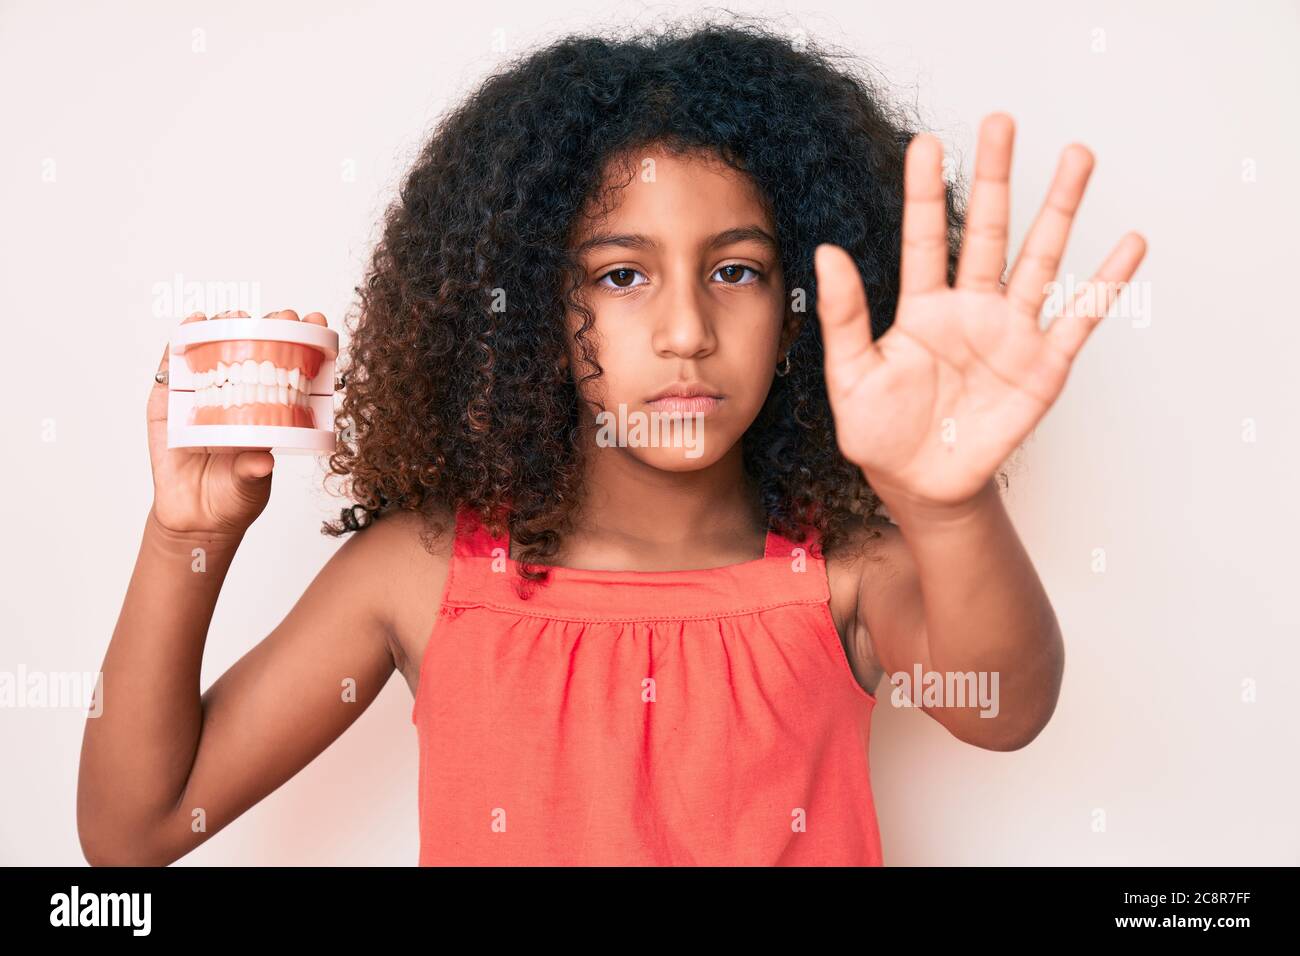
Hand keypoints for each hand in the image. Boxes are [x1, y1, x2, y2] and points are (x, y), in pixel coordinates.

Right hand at [146, 309, 326, 536]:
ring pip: (213, 350)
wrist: (194, 520)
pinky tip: (192, 324)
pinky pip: (172, 367)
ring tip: (237, 316)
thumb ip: (253, 471)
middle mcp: (237, 398)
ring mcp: (202, 397)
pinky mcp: (168, 404)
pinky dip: (179, 342)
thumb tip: (262, 460)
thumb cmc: (234, 499)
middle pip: (253, 350)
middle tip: (282, 318)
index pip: (288, 369)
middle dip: (269, 327)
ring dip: (225, 325)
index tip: (315, 320)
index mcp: (266, 410)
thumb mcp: (251, 484)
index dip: (302, 342)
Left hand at [814, 113, 1145, 513]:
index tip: (927, 142)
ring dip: (1059, 210)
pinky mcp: (1042, 366)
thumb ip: (844, 316)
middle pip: (988, 232)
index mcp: (922, 309)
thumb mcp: (850, 375)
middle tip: (1002, 122)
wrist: (919, 485)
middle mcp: (970, 309)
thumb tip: (827, 253)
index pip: (925, 238)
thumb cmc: (879, 432)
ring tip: (1078, 157)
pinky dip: (1107, 283)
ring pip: (1038, 259)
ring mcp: (1010, 333)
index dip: (926, 191)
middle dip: (996, 178)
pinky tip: (1129, 244)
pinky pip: (1080, 318)